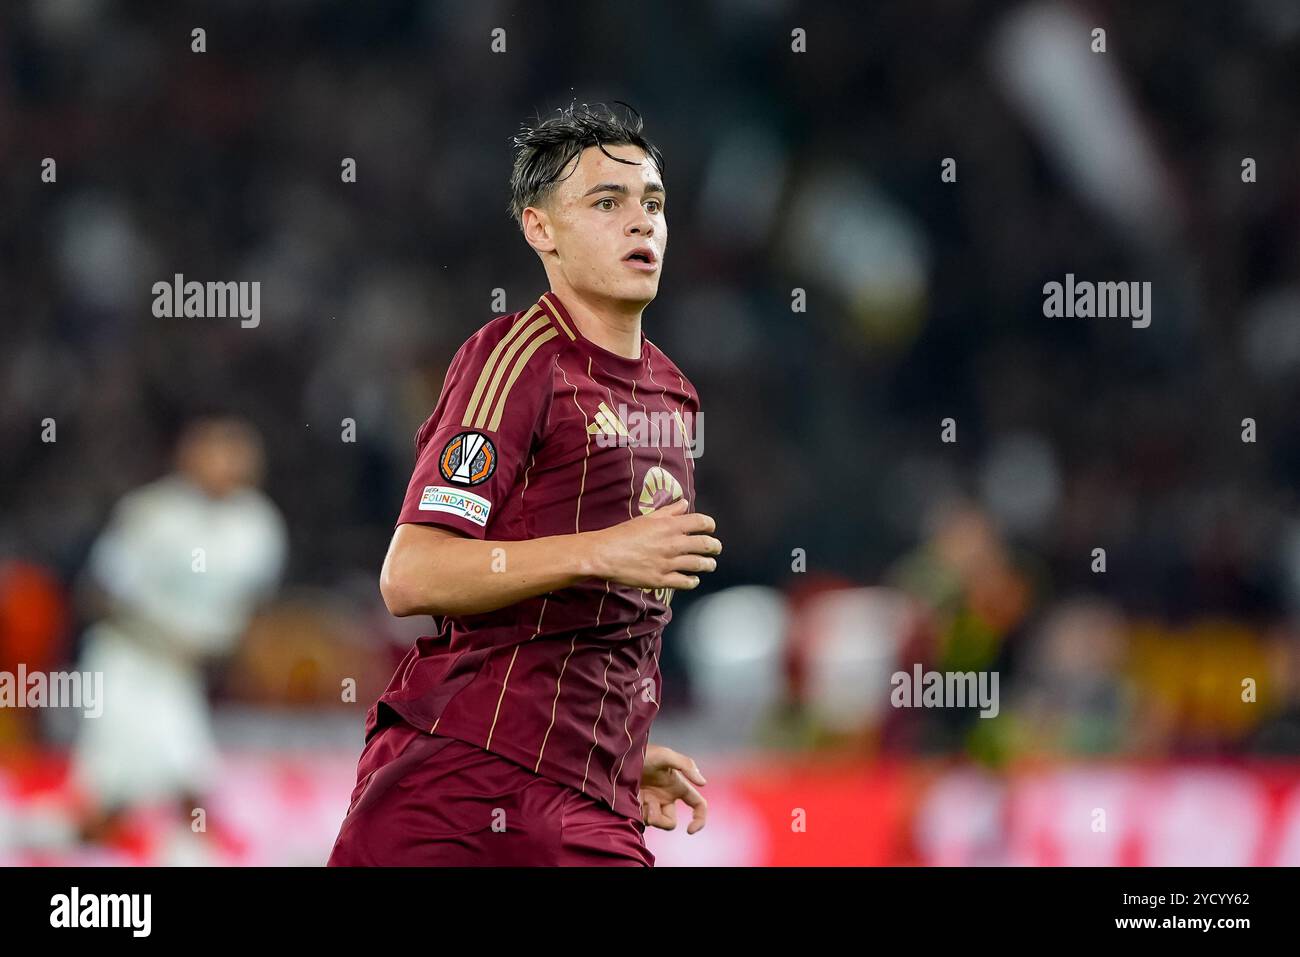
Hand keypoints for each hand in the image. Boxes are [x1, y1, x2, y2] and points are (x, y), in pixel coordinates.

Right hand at [587, 498, 720, 590]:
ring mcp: (668, 563)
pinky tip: (694, 579)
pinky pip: (684, 581)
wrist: (604, 554)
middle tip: (716, 548)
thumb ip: (668, 511)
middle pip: (705, 544)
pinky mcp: (661, 580)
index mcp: (670, 526)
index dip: (709, 525)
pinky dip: (692, 581)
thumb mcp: (647, 518)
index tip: (711, 528)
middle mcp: (673, 544)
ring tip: (710, 565)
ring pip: (698, 564)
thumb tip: (684, 504)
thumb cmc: (622, 534)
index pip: (700, 522)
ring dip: (708, 564)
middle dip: (714, 546)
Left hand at [639, 744, 707, 833]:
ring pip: (655, 823)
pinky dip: (638, 815)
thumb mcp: (665, 755)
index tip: (689, 830)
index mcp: (677, 786)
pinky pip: (641, 820)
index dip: (699, 820)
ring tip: (639, 800)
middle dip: (661, 821)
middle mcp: (665, 797)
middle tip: (649, 807)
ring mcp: (650, 802)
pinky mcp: (636, 806)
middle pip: (670, 822)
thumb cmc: (643, 752)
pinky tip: (632, 801)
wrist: (617, 756)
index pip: (697, 805)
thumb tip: (703, 783)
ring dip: (648, 816)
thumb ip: (686, 765)